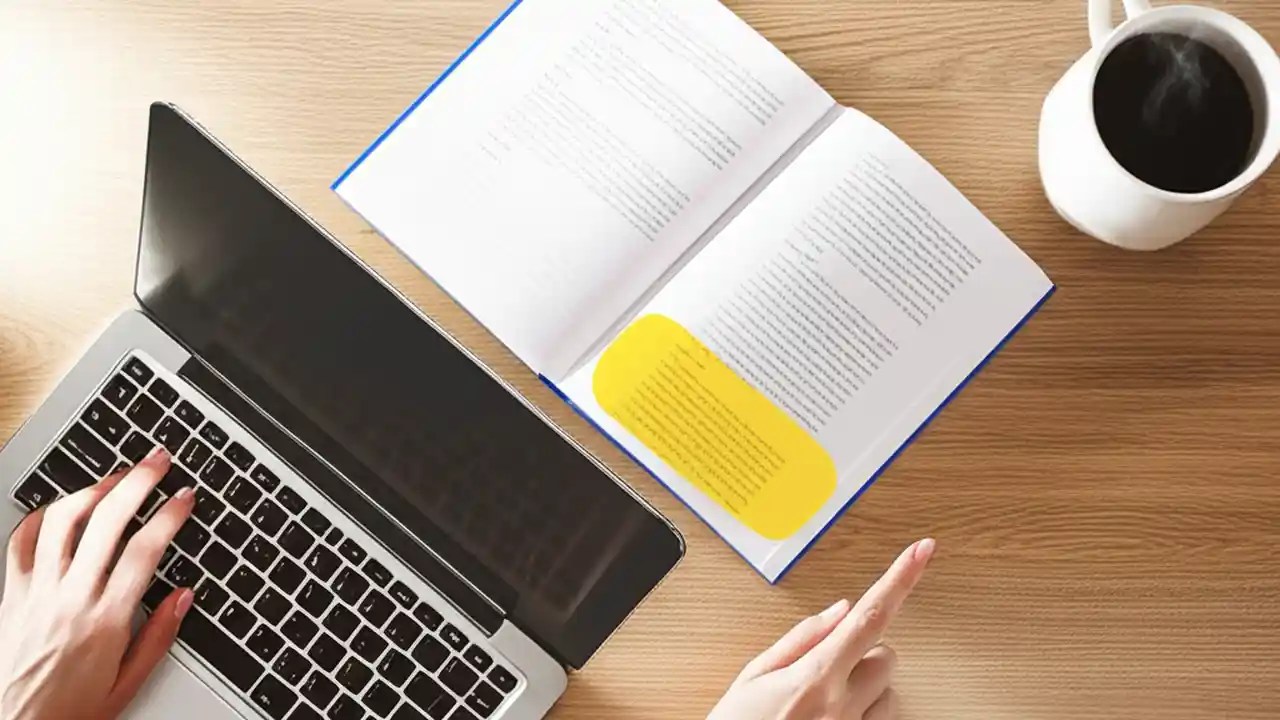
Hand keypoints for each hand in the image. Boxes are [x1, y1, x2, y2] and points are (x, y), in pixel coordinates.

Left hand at [0, 448, 196, 719]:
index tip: (184, 497)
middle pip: (106, 522)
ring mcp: (35, 593)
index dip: (170, 515)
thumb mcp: (126, 686)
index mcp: (105, 622)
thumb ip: (158, 637)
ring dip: (91, 489)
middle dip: (137, 482)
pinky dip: (38, 517)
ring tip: (113, 477)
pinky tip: (58, 508)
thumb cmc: (66, 714)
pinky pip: (19, 543)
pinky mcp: (9, 596)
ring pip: (61, 522)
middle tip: (156, 461)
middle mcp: (69, 599)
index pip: (145, 551)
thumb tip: (183, 596)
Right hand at [707, 538, 934, 719]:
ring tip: (824, 700)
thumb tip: (841, 610)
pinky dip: (864, 712)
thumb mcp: (752, 676)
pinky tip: (832, 718)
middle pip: (887, 655)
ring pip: (888, 691)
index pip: (870, 616)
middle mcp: (841, 706)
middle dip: (864, 651)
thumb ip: (801, 638)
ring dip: (865, 685)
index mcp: (814, 677)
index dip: (900, 579)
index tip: (922, 551)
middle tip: (827, 664)